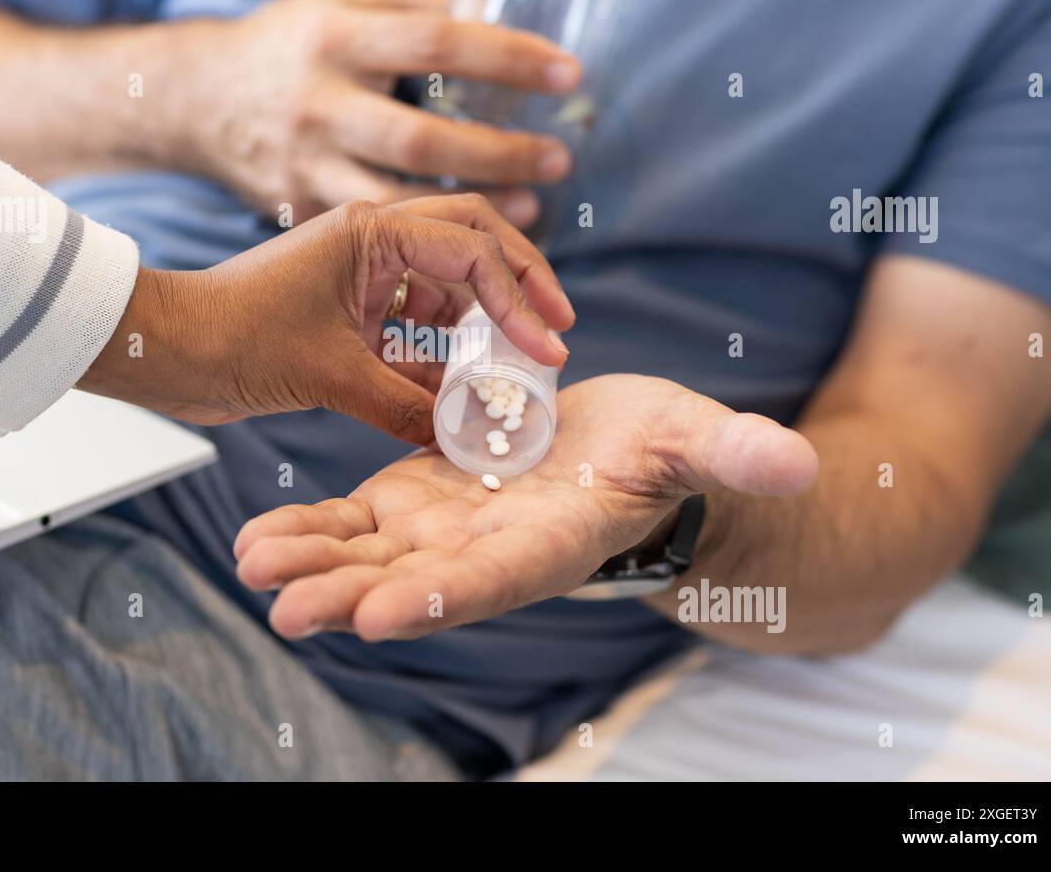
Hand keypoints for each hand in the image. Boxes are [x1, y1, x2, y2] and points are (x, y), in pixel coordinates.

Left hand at [79, 194, 573, 441]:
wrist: (167, 352)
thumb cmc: (234, 340)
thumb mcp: (330, 376)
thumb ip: (404, 407)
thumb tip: (462, 441)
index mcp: (372, 232)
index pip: (473, 250)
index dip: (521, 297)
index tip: (550, 345)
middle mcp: (373, 242)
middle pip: (474, 243)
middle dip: (521, 283)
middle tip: (557, 329)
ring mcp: (363, 275)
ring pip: (447, 287)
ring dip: (482, 323)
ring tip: (513, 368)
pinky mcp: (350, 311)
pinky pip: (415, 327)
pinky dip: (441, 355)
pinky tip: (460, 392)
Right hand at [170, 0, 580, 225]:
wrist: (197, 100)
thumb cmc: (290, 42)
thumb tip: (493, 11)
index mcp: (336, 37)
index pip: (436, 42)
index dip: (506, 58)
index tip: (567, 74)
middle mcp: (318, 102)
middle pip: (422, 137)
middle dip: (500, 152)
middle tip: (558, 158)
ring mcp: (305, 164)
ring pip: (398, 199)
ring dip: (472, 209)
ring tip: (534, 205)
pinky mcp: (298, 209)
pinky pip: (374, 230)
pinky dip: (427, 235)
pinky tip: (472, 235)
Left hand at [233, 374, 818, 639]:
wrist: (613, 455)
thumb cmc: (660, 451)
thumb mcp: (691, 435)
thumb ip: (731, 452)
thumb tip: (800, 465)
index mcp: (551, 540)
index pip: (500, 578)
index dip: (447, 596)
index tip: (386, 615)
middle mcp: (489, 550)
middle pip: (416, 580)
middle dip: (352, 595)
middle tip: (287, 610)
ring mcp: (444, 529)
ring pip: (370, 555)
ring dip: (313, 562)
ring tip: (250, 564)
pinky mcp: (414, 500)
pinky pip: (355, 523)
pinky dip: (311, 531)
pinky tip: (254, 540)